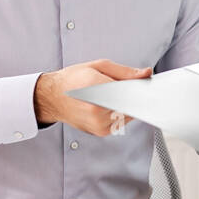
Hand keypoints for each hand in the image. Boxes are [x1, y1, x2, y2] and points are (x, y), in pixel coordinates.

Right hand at [34, 60, 151, 135]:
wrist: (51, 98)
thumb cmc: (71, 80)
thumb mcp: (97, 66)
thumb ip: (124, 72)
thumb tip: (145, 73)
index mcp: (95, 88)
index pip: (130, 92)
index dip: (141, 88)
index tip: (147, 85)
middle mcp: (97, 110)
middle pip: (131, 104)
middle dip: (134, 95)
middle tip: (127, 86)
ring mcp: (99, 123)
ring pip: (128, 114)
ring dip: (126, 104)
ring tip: (110, 94)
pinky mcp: (101, 131)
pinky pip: (121, 121)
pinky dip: (119, 112)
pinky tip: (107, 104)